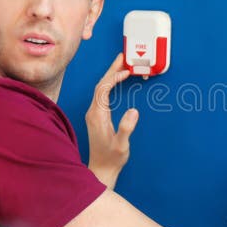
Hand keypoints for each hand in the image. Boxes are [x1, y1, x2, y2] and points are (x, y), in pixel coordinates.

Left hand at [86, 53, 138, 188]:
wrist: (101, 169)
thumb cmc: (111, 158)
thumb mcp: (122, 145)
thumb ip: (126, 129)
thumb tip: (133, 111)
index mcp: (98, 116)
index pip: (103, 89)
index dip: (113, 77)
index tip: (125, 70)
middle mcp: (93, 112)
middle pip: (101, 85)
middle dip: (111, 70)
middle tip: (123, 57)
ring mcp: (94, 114)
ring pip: (101, 89)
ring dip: (111, 75)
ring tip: (122, 65)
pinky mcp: (97, 116)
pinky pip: (103, 94)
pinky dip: (111, 84)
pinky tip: (117, 82)